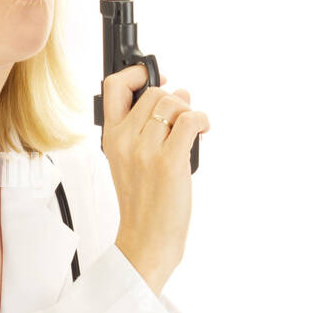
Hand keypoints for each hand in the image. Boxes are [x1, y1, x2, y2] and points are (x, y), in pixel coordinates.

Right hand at [101, 66, 208, 296]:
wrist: (146, 238)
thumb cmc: (142, 204)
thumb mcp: (130, 161)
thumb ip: (144, 129)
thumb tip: (178, 93)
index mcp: (111, 138)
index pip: (114, 87)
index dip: (136, 74)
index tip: (153, 78)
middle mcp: (125, 140)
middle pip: (154, 93)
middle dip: (174, 99)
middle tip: (181, 117)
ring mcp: (146, 150)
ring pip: (174, 104)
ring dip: (190, 112)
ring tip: (192, 128)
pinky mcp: (169, 161)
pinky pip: (189, 121)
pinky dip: (201, 121)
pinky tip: (202, 131)